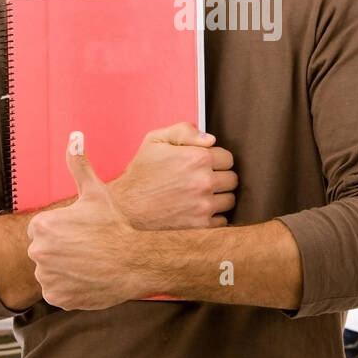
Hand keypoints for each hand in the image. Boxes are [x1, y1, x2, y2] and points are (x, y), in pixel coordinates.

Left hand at [26, 136, 145, 309]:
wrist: (135, 261)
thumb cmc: (115, 225)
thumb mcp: (95, 192)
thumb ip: (78, 164)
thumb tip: (74, 135)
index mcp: (42, 226)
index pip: (42, 231)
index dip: (63, 231)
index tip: (82, 232)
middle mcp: (39, 253)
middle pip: (44, 251)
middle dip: (61, 250)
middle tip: (87, 248)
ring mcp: (47, 277)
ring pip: (50, 272)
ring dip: (64, 269)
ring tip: (89, 262)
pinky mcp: (57, 298)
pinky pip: (57, 291)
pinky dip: (69, 288)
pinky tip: (87, 278)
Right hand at [110, 122, 235, 229]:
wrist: (125, 208)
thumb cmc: (140, 172)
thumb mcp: (155, 141)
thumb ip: (184, 131)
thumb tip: (211, 140)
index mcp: (197, 158)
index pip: (228, 158)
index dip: (215, 160)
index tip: (203, 165)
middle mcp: (204, 182)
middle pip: (232, 179)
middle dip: (220, 178)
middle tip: (202, 180)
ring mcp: (204, 205)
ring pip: (230, 200)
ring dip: (219, 197)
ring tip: (200, 196)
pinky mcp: (200, 225)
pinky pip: (222, 220)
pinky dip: (214, 217)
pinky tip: (198, 211)